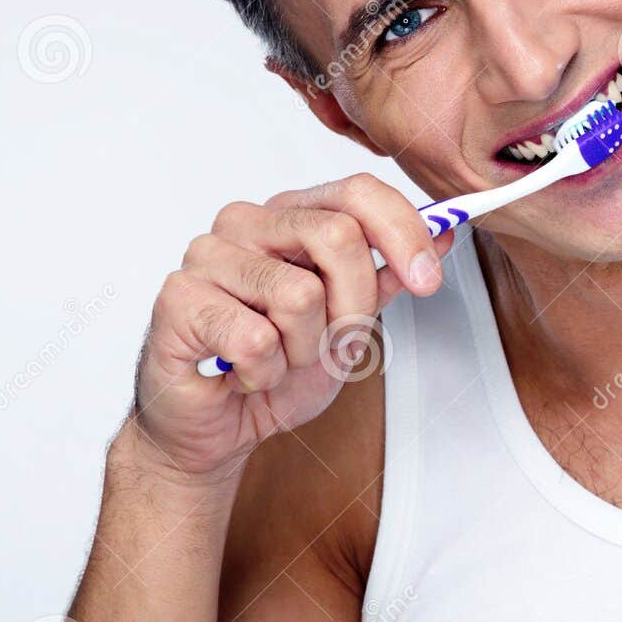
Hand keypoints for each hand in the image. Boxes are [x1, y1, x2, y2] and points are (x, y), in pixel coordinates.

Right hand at [131, 173, 454, 478]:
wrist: (216, 429)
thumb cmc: (275, 370)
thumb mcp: (349, 326)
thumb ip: (387, 278)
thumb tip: (443, 233)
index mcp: (288, 216)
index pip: (357, 192)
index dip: (404, 233)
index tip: (430, 281)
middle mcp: (246, 223)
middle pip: (338, 235)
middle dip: (351, 308)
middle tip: (325, 344)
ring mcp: (206, 255)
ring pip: (300, 296)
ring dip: (301, 351)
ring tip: (273, 359)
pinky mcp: (179, 297)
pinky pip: (255, 339)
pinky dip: (262, 373)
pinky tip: (239, 373)